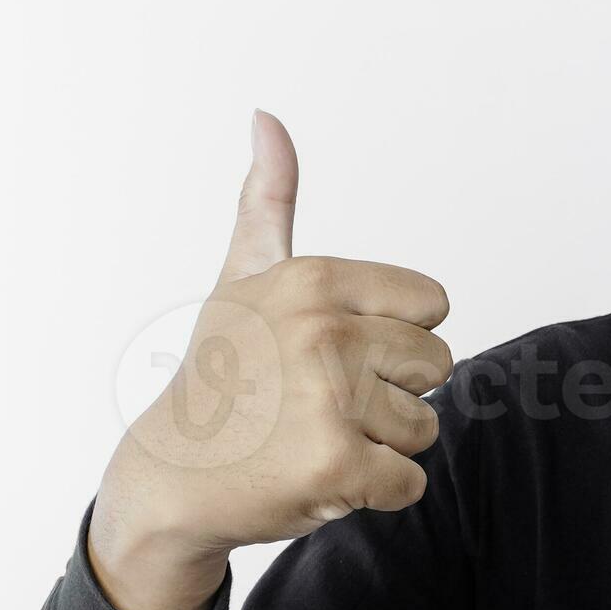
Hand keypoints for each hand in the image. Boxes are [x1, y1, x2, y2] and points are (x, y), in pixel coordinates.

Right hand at [87, 109, 452, 609]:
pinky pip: (409, 482)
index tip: (337, 352)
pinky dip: (373, 492)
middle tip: (322, 402)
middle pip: (437, 365)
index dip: (394, 338)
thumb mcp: (245, 276)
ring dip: (379, 445)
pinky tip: (318, 476)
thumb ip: (270, 200)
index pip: (432, 306)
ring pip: (424, 427)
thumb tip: (266, 118)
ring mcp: (329, 400)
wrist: (173, 474)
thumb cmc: (222, 371)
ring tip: (313, 437)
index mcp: (315, 280)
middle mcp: (323, 331)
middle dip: (392, 393)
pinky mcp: (336, 466)